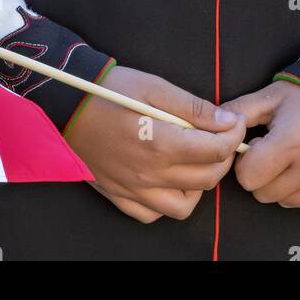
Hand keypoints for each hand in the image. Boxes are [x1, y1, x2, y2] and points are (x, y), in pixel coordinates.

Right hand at [63, 65, 246, 223]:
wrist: (64, 104)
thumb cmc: (108, 90)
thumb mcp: (153, 86)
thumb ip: (192, 106)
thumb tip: (226, 120)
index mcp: (161, 144)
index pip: (215, 151)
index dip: (233, 134)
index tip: (235, 122)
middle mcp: (150, 174)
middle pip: (207, 178)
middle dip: (223, 157)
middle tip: (219, 137)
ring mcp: (134, 190)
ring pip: (185, 205)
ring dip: (198, 185)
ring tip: (193, 160)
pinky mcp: (119, 196)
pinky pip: (154, 214)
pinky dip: (168, 201)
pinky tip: (167, 178)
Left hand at [222, 80, 299, 210]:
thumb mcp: (273, 96)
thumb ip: (240, 110)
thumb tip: (216, 124)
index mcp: (290, 141)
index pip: (248, 178)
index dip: (247, 162)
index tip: (258, 147)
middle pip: (266, 194)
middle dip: (265, 175)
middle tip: (278, 151)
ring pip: (289, 202)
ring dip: (287, 184)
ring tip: (298, 155)